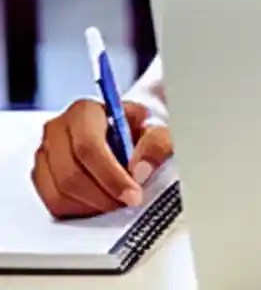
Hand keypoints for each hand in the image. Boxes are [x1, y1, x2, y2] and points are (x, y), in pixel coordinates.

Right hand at [31, 99, 173, 218]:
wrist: (125, 133)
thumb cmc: (137, 129)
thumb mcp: (156, 128)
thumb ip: (156, 144)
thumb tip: (140, 171)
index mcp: (84, 111)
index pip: (88, 147)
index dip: (111, 176)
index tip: (133, 194)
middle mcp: (57, 130)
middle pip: (71, 174)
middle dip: (104, 196)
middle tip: (129, 202)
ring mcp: (44, 153)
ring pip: (60, 193)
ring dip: (93, 205)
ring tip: (118, 202)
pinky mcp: (41, 176)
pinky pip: (54, 204)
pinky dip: (81, 211)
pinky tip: (102, 204)